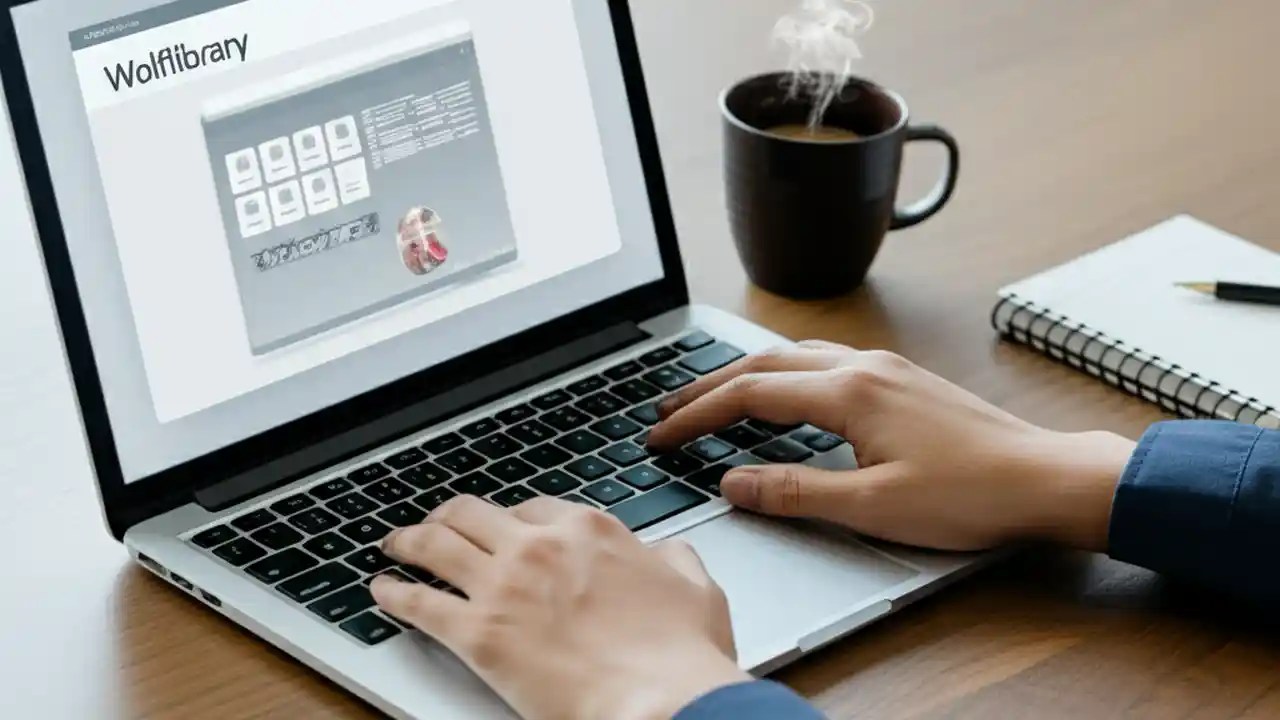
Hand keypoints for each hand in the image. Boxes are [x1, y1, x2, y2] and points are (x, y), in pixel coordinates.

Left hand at [371, 496, 749, 719]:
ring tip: (395, 545)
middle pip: (473, 513)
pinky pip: (420, 604)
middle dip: (448, 515)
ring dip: (409, 541)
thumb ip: (674, 561)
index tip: (502, 527)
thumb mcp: (696, 588)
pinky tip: (381, 592)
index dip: (511, 517)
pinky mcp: (479, 634)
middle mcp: (540, 546)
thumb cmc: (681, 654)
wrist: (661, 700)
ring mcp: (505, 586)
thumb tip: (668, 553)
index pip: (533, 506)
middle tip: (435, 524)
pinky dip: (394, 594)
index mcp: (589, 530)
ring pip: (437, 545)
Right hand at [647, 341, 1135, 552]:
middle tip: (665, 409)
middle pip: (763, 364)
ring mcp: (885, 368)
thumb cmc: (971, 495)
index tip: (661, 436)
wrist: (1047, 478)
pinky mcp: (902, 379)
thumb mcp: (873, 507)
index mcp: (850, 393)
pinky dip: (783, 374)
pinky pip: (823, 361)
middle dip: (707, 386)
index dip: (697, 416)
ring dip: (744, 374)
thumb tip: (733, 484)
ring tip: (710, 396)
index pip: (749, 394)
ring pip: (793, 356)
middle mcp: (863, 367)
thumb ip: (795, 491)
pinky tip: (783, 393)